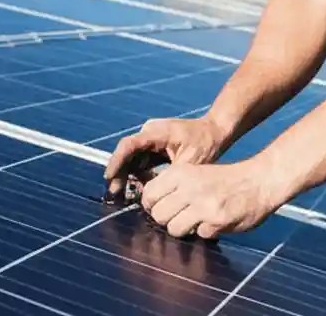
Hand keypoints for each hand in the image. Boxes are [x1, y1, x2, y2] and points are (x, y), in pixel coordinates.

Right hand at [103, 116, 227, 197]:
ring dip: (128, 175)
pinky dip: (139, 173)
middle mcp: (150, 132)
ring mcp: (152, 138)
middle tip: (115, 194)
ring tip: (123, 195)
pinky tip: (138, 189)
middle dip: (120, 173)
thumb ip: (168, 176)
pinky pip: (142, 160)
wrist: (216, 131)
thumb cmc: (205, 142)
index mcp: (157, 132)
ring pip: (133, 158)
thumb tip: (152, 194)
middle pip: (128, 153)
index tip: (109, 177)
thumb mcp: (189, 162)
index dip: (117, 161)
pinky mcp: (155, 146)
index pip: (129, 145)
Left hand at [140, 160, 284, 238]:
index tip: (159, 208)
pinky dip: (205, 231)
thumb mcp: (194, 172)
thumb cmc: (224, 179)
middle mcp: (189, 188)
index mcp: (181, 173)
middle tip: (179, 216)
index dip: (151, 205)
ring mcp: (203, 205)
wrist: (258, 181)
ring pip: (174, 229)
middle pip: (158, 215)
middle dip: (166, 219)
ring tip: (196, 220)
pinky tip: (215, 221)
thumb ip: (173, 186)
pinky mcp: (217, 221)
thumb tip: (151, 207)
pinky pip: (199, 235)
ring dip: (184, 229)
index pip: (149, 195)